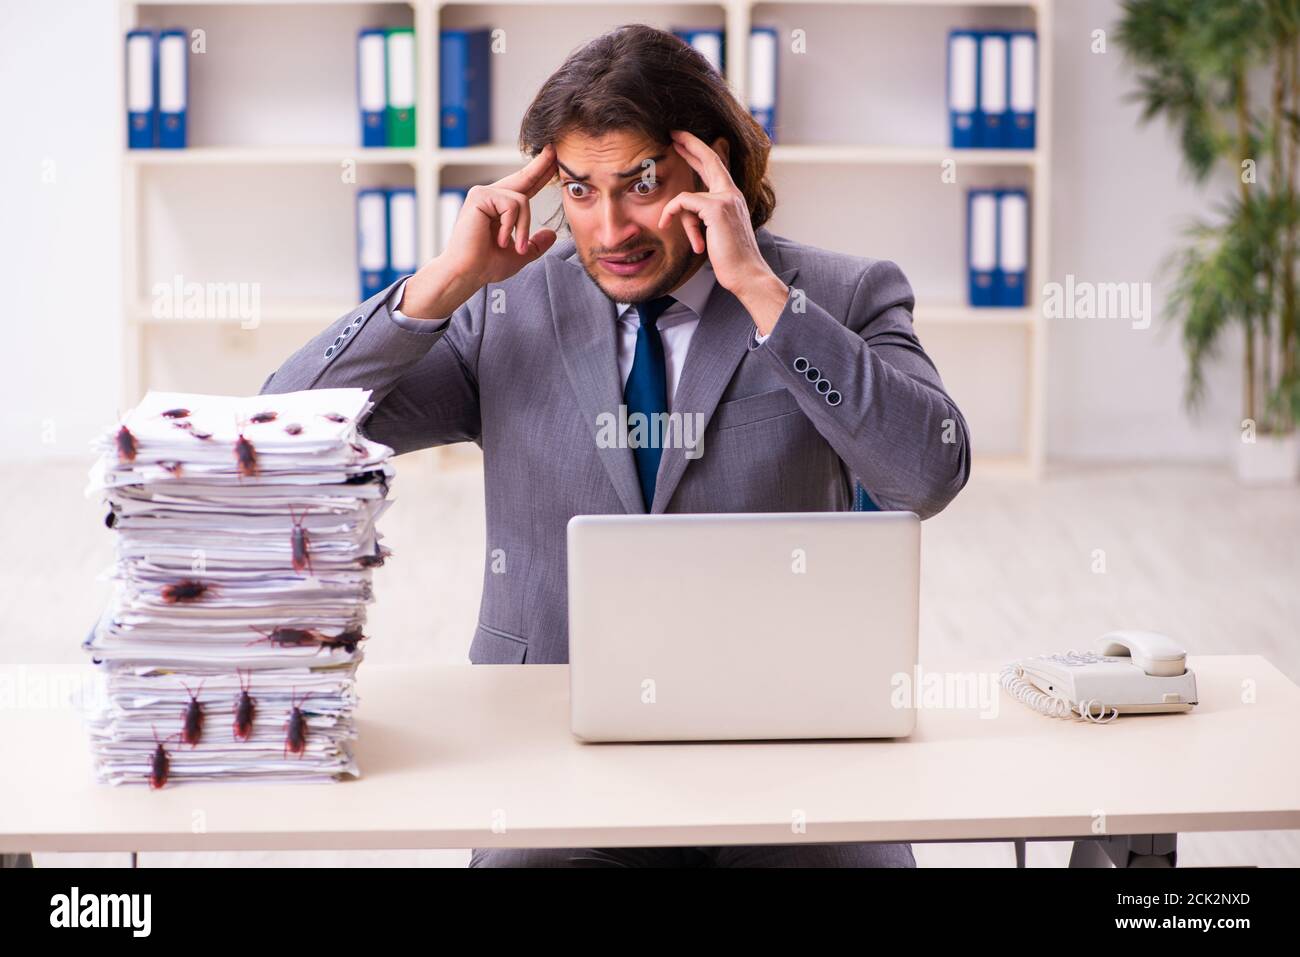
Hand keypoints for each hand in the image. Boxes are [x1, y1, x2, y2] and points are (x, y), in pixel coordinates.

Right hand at [399, 145, 558, 319]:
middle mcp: (490, 197)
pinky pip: (512, 205)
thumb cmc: (486, 265)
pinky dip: (511, 225)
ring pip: (521, 200)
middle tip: (553, 150)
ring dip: (523, 227)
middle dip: (540, 165)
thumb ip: (535, 244)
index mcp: (499, 209)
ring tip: (516, 246)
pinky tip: (500, 238)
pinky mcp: (480, 196)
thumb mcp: (520, 255)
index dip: (539, 176)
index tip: (552, 163)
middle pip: (523, 178)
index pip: (524, 189)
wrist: (467, 272)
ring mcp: (484, 194)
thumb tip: (552, 233)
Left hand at [657, 130, 785, 317]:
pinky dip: (672, 213)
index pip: (716, 167)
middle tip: (673, 134)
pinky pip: (683, 202)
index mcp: (733, 198)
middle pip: (709, 159)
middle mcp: (732, 193)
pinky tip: (668, 227)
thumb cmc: (732, 260)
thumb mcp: (716, 233)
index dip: (701, 152)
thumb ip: (706, 217)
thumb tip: (689, 213)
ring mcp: (726, 199)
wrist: (747, 274)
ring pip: (688, 195)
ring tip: (697, 243)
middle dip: (690, 145)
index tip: (685, 142)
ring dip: (681, 220)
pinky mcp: (716, 208)